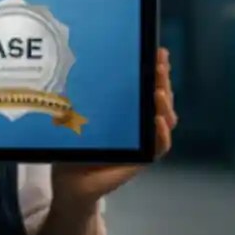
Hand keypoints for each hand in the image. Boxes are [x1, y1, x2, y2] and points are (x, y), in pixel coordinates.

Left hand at [51, 48, 176, 208]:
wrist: (69, 183)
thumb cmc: (74, 147)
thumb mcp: (77, 116)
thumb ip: (85, 98)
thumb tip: (82, 64)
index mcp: (128, 111)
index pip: (147, 86)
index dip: (156, 69)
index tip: (158, 51)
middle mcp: (140, 124)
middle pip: (160, 98)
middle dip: (163, 79)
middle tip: (160, 64)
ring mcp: (143, 142)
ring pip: (165, 120)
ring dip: (165, 104)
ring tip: (159, 91)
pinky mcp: (141, 160)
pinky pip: (158, 147)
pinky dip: (161, 134)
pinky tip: (158, 121)